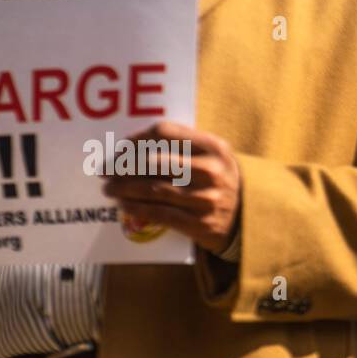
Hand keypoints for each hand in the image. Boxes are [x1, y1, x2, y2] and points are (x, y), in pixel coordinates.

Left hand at [101, 121, 241, 254]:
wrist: (249, 217)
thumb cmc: (221, 180)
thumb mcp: (213, 155)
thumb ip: (183, 146)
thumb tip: (131, 147)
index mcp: (214, 147)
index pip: (165, 133)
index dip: (137, 139)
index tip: (121, 148)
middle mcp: (211, 171)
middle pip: (154, 162)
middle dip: (123, 166)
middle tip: (106, 170)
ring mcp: (206, 199)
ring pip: (152, 189)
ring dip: (123, 189)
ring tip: (109, 189)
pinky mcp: (201, 224)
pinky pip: (160, 213)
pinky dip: (136, 209)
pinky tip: (124, 206)